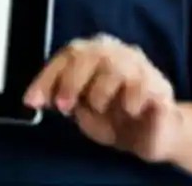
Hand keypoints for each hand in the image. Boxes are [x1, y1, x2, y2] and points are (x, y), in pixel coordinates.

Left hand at [24, 34, 182, 163]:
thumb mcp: (81, 111)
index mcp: (93, 54)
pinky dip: (129, 100)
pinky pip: (142, 86)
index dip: (46, 78)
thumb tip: (38, 98)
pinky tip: (128, 111)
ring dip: (99, 91)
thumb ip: (63, 100)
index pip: (66, 56)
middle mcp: (116, 53)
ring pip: (114, 67)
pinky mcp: (159, 84)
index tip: (32, 102)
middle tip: (64, 107)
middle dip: (70, 82)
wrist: (153, 138)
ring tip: (99, 109)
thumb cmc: (113, 119)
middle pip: (88, 54)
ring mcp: (139, 66)